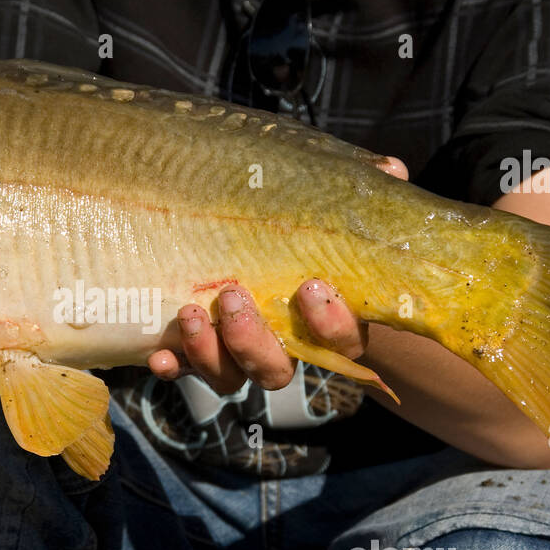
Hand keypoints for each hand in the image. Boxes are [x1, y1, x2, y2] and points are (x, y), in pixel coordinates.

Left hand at [146, 155, 407, 394]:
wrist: (250, 246)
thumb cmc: (304, 234)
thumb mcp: (329, 209)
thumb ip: (358, 193)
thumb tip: (391, 169)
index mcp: (326, 325)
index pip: (343, 342)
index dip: (332, 324)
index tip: (311, 286)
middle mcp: (283, 350)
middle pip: (277, 372)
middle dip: (254, 342)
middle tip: (233, 298)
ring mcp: (238, 358)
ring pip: (231, 379)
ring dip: (210, 354)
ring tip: (191, 312)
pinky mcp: (199, 355)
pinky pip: (185, 372)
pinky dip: (173, 366)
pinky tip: (159, 355)